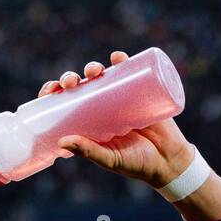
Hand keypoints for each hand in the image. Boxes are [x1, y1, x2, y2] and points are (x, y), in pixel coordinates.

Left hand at [38, 53, 193, 188]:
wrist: (170, 161)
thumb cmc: (136, 164)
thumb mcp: (109, 159)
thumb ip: (89, 151)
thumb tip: (62, 141)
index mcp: (87, 124)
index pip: (64, 103)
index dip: (54, 92)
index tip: (51, 90)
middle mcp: (101, 108)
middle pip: (79, 86)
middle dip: (71, 78)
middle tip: (72, 82)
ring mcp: (120, 98)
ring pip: (101, 76)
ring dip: (93, 67)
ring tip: (95, 71)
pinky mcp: (141, 91)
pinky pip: (129, 71)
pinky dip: (122, 61)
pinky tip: (116, 57)